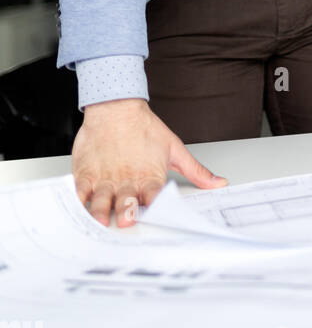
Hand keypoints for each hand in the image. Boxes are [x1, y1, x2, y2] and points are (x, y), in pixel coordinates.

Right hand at [72, 98, 227, 226]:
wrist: (116, 107)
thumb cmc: (144, 128)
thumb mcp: (174, 149)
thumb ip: (196, 171)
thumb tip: (219, 183)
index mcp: (149, 176)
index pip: (156, 196)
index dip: (158, 208)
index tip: (160, 219)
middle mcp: (127, 180)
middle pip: (127, 199)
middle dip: (127, 211)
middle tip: (127, 220)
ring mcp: (105, 178)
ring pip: (102, 198)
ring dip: (101, 210)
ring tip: (100, 220)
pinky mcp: (86, 175)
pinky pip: (80, 191)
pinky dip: (77, 201)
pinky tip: (75, 209)